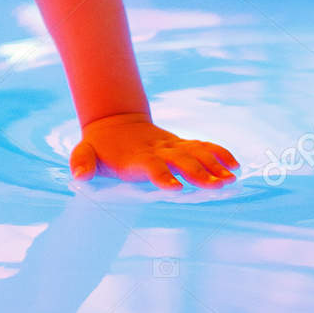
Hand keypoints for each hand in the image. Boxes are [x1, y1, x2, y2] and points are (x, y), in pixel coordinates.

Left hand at [70, 112, 238, 188]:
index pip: (152, 167)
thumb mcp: (84, 152)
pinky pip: (203, 147)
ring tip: (231, 180)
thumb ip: (82, 162)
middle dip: (199, 173)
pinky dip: (218, 153)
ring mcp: (172, 146)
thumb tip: (78, 176)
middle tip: (217, 187)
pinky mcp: (181, 145)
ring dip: (214, 165)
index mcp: (136, 157)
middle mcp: (158, 150)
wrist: (115, 123)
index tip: (177, 189)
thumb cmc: (99, 147)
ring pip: (196, 152)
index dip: (163, 176)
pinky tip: (235, 166)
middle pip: (181, 160)